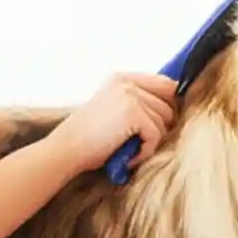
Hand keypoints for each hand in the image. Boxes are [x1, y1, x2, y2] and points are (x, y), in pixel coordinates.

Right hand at [47, 73, 178, 173]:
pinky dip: (146, 151)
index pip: (164, 83)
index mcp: (121, 79)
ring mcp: (130, 95)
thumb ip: (137, 104)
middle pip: (169, 101)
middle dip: (163, 125)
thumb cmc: (88, 139)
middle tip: (145, 143)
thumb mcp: (113, 111)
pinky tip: (130, 158)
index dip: (170, 104)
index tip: (165, 124)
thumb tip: (172, 112)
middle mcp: (127, 83)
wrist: (66, 150)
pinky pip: (156, 135)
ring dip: (152, 141)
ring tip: (133, 151)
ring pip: (165, 120)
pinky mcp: (133, 112)